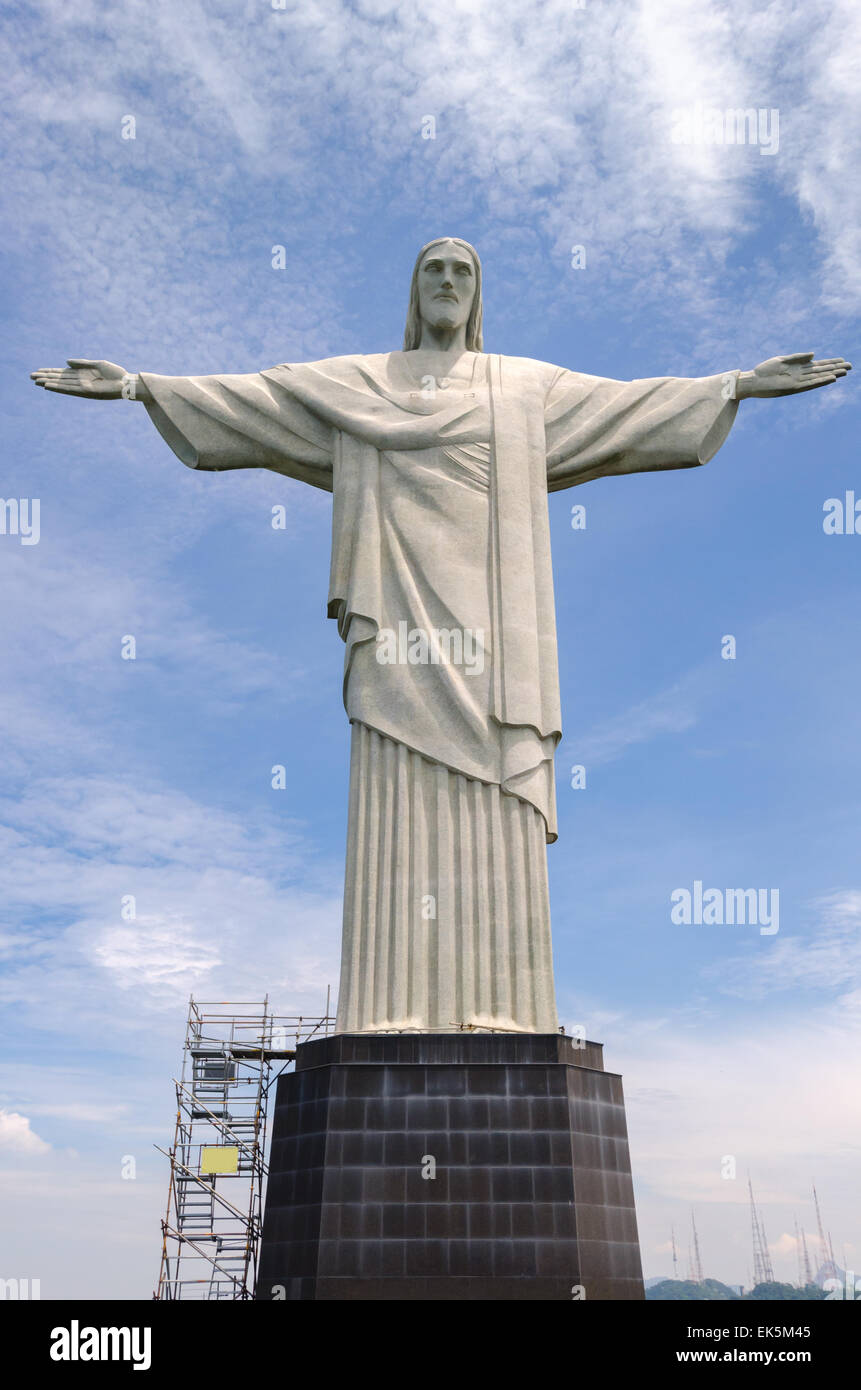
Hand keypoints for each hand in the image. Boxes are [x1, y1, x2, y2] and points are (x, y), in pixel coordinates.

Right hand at [30, 358, 130, 399]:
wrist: (126, 382)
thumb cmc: (115, 374)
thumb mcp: (97, 364)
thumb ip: (82, 363)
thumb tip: (66, 362)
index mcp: (82, 374)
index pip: (62, 373)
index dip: (50, 372)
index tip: (38, 371)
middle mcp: (80, 381)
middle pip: (59, 379)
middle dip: (45, 377)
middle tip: (31, 377)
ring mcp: (82, 387)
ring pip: (62, 385)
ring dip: (49, 383)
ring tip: (36, 382)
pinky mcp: (87, 392)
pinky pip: (70, 389)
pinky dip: (59, 388)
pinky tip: (49, 386)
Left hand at [736, 352, 851, 398]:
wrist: (752, 381)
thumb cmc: (764, 371)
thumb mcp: (781, 360)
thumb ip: (798, 357)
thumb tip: (814, 355)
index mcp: (797, 368)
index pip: (818, 365)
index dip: (830, 363)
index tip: (842, 360)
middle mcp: (800, 376)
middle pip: (821, 371)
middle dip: (835, 368)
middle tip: (851, 366)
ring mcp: (797, 382)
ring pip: (818, 377)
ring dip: (832, 374)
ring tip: (845, 372)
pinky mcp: (793, 388)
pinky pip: (810, 384)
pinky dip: (821, 381)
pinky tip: (831, 378)